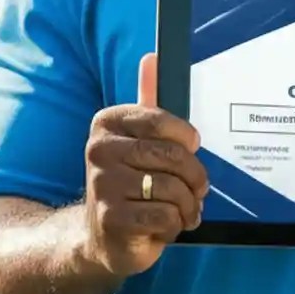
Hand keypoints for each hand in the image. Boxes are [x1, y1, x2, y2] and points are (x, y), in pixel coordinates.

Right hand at [81, 53, 208, 277]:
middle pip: (173, 156)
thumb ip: (147, 100)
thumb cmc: (130, 181)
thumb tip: (152, 57)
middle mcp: (98, 151)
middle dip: (195, 178)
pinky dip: (174, 225)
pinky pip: (166, 216)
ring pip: (174, 189)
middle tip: (196, 189)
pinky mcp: (111, 219)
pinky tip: (164, 226)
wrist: (101, 236)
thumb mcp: (138, 139)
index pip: (161, 121)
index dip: (187, 139)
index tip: (191, 148)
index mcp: (106, 123)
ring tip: (180, 209)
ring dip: (187, 205)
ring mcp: (102, 186)